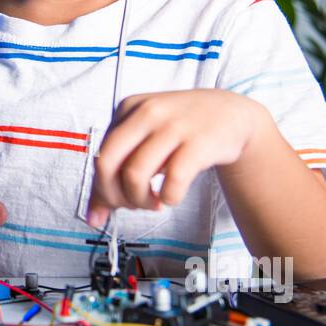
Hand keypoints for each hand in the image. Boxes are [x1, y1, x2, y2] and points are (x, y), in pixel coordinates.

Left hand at [87, 89, 267, 226]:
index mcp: (128, 108)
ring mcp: (173, 125)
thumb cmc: (180, 132)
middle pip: (107, 165)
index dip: (103, 189)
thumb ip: (117, 173)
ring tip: (154, 203)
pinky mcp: (199, 142)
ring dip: (140, 201)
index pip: (99, 157)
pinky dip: (168, 198)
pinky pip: (172, 180)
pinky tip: (172, 197)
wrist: (231, 114)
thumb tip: (93, 218)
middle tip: (131, 206)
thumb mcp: (145, 141)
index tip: (116, 205)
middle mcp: (147, 112)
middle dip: (114, 196)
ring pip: (135, 174)